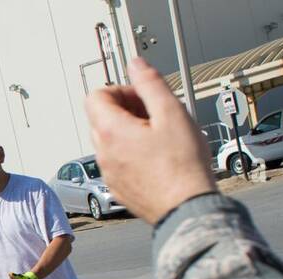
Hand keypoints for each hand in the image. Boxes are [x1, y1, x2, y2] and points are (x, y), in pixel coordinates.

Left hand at [84, 57, 217, 224]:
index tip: (143, 98)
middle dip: (125, 109)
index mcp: (111, 132)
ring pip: (110, 141)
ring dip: (129, 132)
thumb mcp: (172, 112)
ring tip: (160, 138)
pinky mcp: (119, 189)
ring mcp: (109, 174)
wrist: (187, 209)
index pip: (96, 96)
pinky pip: (118, 162)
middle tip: (155, 116)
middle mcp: (103, 154)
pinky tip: (158, 159)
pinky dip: (132, 154)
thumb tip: (136, 65)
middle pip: (101, 118)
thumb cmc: (183, 165)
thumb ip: (150, 83)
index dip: (120, 90)